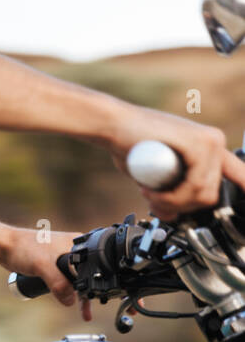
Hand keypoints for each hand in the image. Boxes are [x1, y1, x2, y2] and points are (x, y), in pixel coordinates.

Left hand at [1, 227, 91, 321]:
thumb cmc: (22, 248)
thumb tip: (71, 301)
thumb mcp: (43, 266)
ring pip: (74, 279)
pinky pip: (64, 280)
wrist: (3, 246)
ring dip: (77, 294)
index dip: (93, 285)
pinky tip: (67, 300)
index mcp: (77, 245)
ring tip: (83, 313)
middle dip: (87, 293)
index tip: (93, 301)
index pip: (92, 268)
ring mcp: (62, 257)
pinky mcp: (53, 264)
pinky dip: (67, 291)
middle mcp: (73, 249)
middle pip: (85, 275)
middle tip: (87, 312)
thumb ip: (58, 283)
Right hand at [106, 108, 244, 221]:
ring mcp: (210, 142)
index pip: (238, 175)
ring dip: (173, 203)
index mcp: (208, 147)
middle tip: (154, 202)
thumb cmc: (126, 144)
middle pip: (212, 194)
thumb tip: (172, 217)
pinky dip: (172, 196)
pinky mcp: (200, 144)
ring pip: (203, 194)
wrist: (111, 124)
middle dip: (180, 207)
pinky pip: (195, 186)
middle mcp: (215, 142)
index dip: (241, 191)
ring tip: (149, 194)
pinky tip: (151, 190)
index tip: (240, 209)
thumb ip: (167, 194)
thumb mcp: (153, 177)